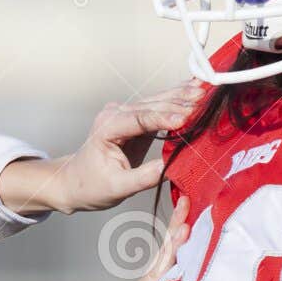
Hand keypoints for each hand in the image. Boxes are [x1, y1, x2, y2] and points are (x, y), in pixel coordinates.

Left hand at [0, 82, 203, 215]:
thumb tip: (170, 168)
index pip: (139, 119)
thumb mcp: (117, 187)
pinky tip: (196, 92)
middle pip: (152, 106)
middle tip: (207, 102)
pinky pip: (160, 108)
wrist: (74, 182)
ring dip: (183, 98)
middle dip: (180, 104)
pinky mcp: (137, 120)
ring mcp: (126, 114)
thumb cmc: (90, 185)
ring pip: (158, 102)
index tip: (185, 119)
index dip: (163, 117)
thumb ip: (143, 178)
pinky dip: (179, 102)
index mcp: (107, 127)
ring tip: (207, 93)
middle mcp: (115, 115)